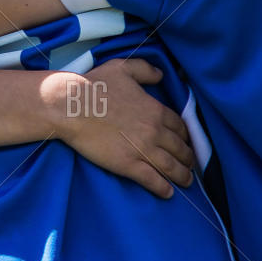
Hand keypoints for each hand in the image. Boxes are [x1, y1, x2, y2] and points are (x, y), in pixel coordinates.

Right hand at [53, 59, 195, 198]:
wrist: (70, 106)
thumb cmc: (94, 85)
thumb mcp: (122, 68)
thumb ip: (145, 70)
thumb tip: (161, 74)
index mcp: (156, 110)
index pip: (180, 127)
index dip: (186, 136)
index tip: (186, 142)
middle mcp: (155, 131)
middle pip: (180, 148)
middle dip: (188, 158)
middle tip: (191, 165)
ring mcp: (143, 149)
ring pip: (171, 167)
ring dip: (182, 176)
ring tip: (186, 182)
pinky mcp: (127, 165)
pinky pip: (152, 180)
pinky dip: (163, 188)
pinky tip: (168, 193)